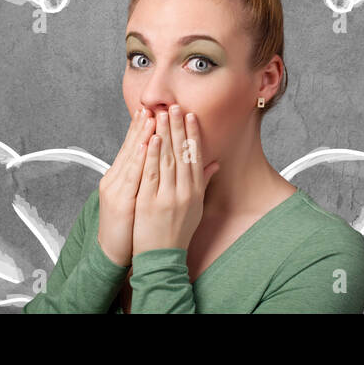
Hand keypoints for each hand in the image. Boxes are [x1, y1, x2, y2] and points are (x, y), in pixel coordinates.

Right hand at [96, 107, 155, 266]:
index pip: (132, 148)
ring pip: (130, 157)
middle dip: (141, 126)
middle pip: (129, 147)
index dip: (141, 129)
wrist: (113, 251)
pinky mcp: (119, 199)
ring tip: (150, 118)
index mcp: (121, 177)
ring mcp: (115, 188)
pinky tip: (144, 145)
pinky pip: (131, 176)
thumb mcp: (136, 197)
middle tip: (150, 105)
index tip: (150, 110)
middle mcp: (115, 178)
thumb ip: (146, 179)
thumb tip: (156, 163)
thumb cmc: (128, 225)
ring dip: (140, 136)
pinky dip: (138, 159)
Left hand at [131, 106, 220, 255]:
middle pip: (182, 154)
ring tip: (163, 114)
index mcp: (195, 192)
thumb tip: (214, 163)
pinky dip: (153, 155)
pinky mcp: (150, 202)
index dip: (193, 135)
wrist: (162, 258)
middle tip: (176, 106)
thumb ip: (203, 182)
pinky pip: (152, 174)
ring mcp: (167, 197)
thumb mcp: (196, 207)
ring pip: (168, 159)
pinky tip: (153, 138)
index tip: (191, 116)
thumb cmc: (177, 232)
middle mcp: (184, 192)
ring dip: (165, 134)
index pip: (195, 157)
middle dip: (178, 127)